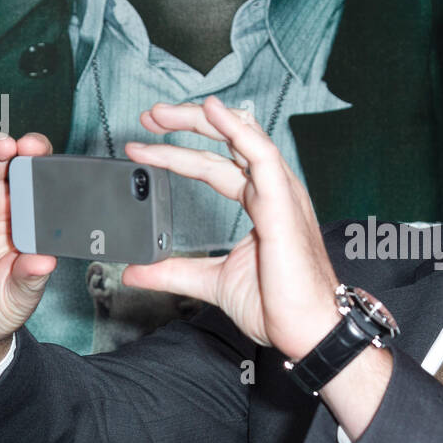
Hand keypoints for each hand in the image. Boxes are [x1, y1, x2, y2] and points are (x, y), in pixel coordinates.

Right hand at [0, 123, 55, 374]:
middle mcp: (12, 206)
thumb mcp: (18, 296)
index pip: (52, 191)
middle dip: (31, 152)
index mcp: (37, 224)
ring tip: (4, 144)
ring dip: (1, 145)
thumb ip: (29, 278)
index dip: (56, 176)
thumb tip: (45, 262)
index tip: (61, 170)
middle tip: (32, 149)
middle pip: (25, 167)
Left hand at [120, 97, 340, 359]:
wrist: (306, 330)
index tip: (143, 148)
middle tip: (148, 118)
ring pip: (241, 138)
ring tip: (161, 114)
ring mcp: (281, 193)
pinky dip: (237, 129)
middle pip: (227, 142)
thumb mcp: (211, 282)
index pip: (215, 165)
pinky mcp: (284, 202)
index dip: (179, 152)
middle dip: (185, 124)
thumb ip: (174, 271)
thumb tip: (135, 271)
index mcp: (260, 204)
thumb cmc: (278, 306)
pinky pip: (261, 154)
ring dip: (200, 120)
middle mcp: (272, 191)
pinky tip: (212, 113)